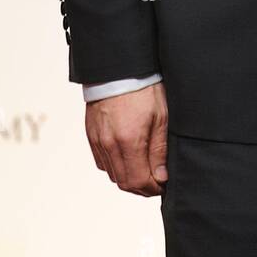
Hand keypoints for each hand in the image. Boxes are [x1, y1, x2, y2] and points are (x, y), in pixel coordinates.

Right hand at [85, 82, 167, 196]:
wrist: (118, 68)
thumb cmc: (143, 88)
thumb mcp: (161, 117)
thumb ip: (159, 150)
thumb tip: (161, 177)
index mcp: (129, 140)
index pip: (138, 181)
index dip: (153, 188)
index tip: (164, 184)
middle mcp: (109, 145)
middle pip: (123, 183)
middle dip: (142, 187)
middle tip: (157, 181)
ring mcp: (98, 141)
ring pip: (112, 174)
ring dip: (129, 178)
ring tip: (145, 170)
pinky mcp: (91, 136)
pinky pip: (102, 162)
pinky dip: (116, 167)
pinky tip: (129, 158)